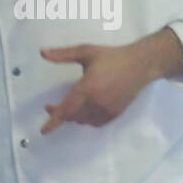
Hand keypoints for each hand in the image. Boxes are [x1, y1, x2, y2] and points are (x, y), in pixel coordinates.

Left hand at [39, 43, 156, 133]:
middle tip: (51, 106)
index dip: (53, 121)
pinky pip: (95, 123)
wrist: (140, 64)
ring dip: (73, 116)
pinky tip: (85, 110)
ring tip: (69, 106)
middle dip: (59, 114)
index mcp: (87, 88)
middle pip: (72, 116)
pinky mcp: (115, 114)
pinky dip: (86, 119)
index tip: (43, 131)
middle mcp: (96, 102)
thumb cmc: (112, 56)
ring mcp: (106, 110)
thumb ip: (63, 54)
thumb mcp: (86, 51)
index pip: (65, 109)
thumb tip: (42, 53)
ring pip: (83, 121)